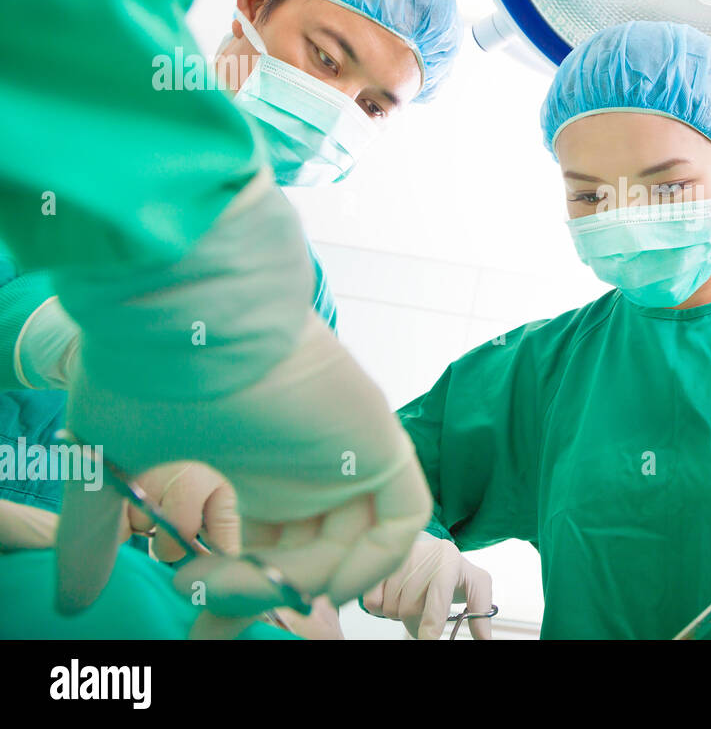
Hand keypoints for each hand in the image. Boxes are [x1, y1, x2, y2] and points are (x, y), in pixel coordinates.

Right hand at [54, 174, 431, 619]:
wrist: (184, 319)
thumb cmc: (146, 375)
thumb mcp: (112, 466)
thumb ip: (95, 533)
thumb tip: (68, 600)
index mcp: (257, 474)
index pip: (265, 555)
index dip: (235, 599)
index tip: (194, 631)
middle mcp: (306, 470)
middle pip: (306, 563)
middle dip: (258, 601)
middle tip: (202, 619)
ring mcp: (345, 457)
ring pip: (345, 551)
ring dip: (289, 585)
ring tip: (219, 574)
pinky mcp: (379, 443)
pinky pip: (402, 521)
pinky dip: (369, 560)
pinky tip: (307, 573)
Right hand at [363, 532, 493, 639]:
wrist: (431, 547)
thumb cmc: (453, 570)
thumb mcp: (476, 584)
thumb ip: (481, 610)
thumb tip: (485, 639)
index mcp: (449, 560)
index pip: (437, 598)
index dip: (431, 623)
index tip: (428, 639)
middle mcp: (423, 554)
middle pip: (411, 609)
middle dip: (416, 624)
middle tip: (424, 621)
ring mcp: (397, 557)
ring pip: (392, 607)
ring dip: (399, 615)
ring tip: (412, 600)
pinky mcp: (378, 562)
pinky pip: (372, 601)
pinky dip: (381, 607)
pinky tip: (394, 595)